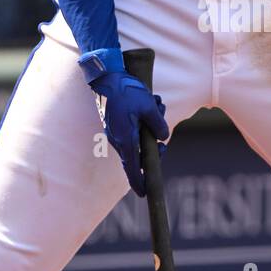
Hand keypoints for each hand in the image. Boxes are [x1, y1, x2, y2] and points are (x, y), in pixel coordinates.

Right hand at [89, 70, 168, 197]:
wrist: (106, 76)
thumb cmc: (127, 91)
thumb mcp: (148, 107)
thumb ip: (158, 124)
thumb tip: (163, 139)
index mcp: (125, 139)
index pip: (132, 168)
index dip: (138, 182)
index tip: (144, 193)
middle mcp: (118, 139)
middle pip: (138, 154)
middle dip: (153, 148)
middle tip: (162, 143)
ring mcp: (115, 131)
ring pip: (137, 139)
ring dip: (151, 126)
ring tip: (157, 105)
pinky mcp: (115, 123)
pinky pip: (132, 129)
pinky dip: (143, 120)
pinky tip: (151, 102)